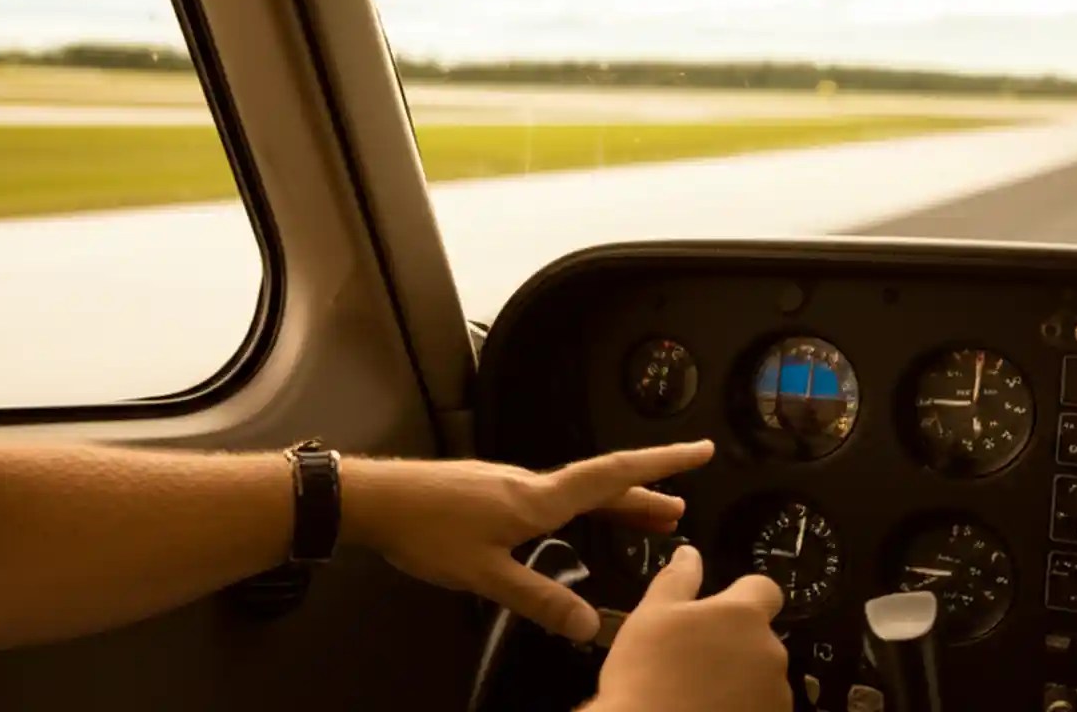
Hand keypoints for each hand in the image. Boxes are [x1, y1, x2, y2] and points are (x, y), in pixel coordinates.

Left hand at [339, 441, 713, 641]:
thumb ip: (538, 599)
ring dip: (617, 501)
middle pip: (603, 483)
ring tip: (647, 517)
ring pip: (579, 489)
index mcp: (539, 498)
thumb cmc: (427, 531)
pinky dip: (585, 505)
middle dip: (647, 492)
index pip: (613, 476)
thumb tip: (590, 626)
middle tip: (682, 507)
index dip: (661, 465)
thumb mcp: (484, 575)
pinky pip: (555, 494)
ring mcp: (511, 483)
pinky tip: (575, 521)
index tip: (700, 450)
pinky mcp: (492, 490)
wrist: (376, 498)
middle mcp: (532, 483)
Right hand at [588, 546, 790, 711]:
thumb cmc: (646, 672)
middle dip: (735, 644)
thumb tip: (690, 553)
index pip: (765, 589)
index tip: (717, 613)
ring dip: (741, 679)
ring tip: (699, 693)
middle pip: (760, 637)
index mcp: (743, 616)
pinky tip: (709, 711)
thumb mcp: (650, 617)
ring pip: (761, 676)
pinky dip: (743, 708)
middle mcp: (770, 651)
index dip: (743, 597)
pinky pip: (761, 707)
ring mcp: (776, 694)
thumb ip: (677, 580)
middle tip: (694, 660)